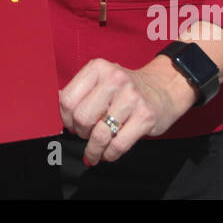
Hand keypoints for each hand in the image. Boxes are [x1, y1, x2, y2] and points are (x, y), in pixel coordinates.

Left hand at [59, 57, 197, 165]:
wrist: (164, 88)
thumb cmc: (126, 88)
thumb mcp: (103, 79)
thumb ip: (82, 91)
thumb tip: (58, 105)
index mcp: (98, 68)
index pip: (67, 99)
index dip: (65, 118)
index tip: (71, 126)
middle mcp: (115, 79)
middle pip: (82, 118)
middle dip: (80, 133)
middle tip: (85, 136)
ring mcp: (132, 98)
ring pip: (100, 134)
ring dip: (94, 149)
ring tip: (93, 153)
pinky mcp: (146, 116)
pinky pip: (119, 144)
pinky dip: (109, 154)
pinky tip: (108, 153)